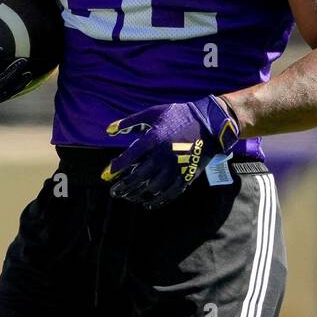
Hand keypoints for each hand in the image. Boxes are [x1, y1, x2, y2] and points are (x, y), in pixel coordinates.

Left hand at [101, 95, 239, 208]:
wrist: (209, 123)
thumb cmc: (179, 115)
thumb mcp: (153, 113)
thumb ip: (130, 122)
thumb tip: (108, 130)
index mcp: (154, 138)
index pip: (129, 158)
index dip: (116, 168)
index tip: (107, 174)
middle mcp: (162, 155)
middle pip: (138, 176)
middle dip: (123, 186)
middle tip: (113, 192)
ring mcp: (175, 167)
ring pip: (152, 187)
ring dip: (137, 194)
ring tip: (127, 197)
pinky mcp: (186, 175)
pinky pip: (170, 193)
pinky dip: (157, 200)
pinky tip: (147, 203)